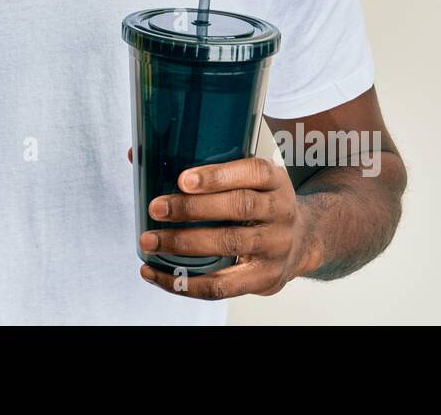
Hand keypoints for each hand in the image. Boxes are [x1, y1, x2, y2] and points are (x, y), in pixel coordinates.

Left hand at [128, 148, 318, 299]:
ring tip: (150, 241)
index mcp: (275, 179)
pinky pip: (223, 286)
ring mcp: (276, 247)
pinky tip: (158, 274)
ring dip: (184, 244)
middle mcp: (281, 211)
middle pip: (239, 208)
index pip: (252, 172)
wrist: (304, 240)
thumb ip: (202, 167)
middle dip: (192, 209)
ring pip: (229, 245)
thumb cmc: (258, 201)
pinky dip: (186, 283)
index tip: (183, 179)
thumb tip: (136, 154)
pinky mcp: (265, 278)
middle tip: (156, 208)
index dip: (218, 176)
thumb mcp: (247, 178)